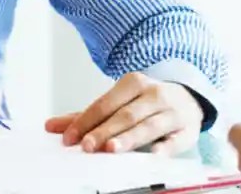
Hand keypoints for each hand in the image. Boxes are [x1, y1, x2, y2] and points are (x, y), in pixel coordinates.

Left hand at [44, 72, 203, 154]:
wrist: (190, 97)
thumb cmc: (146, 102)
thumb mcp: (118, 102)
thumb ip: (86, 116)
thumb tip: (51, 127)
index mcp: (133, 83)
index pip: (105, 103)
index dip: (86, 121)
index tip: (69, 138)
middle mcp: (154, 94)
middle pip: (125, 115)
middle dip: (105, 131)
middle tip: (87, 146)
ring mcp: (172, 112)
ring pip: (148, 126)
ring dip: (129, 138)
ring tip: (111, 149)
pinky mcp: (186, 130)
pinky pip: (175, 140)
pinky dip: (165, 148)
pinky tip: (154, 156)